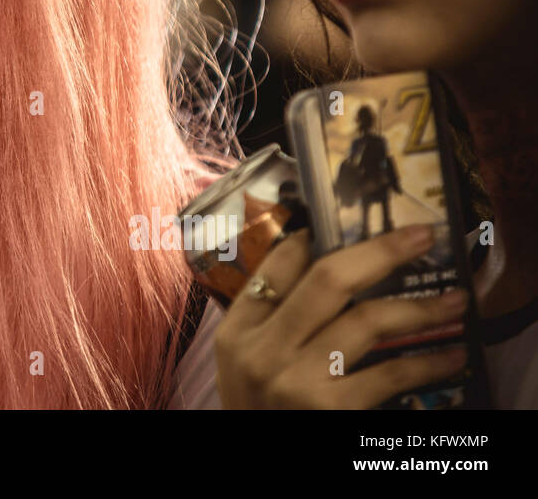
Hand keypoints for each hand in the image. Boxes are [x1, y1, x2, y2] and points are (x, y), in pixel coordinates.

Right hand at [213, 224, 468, 407]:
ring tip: (455, 301)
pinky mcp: (331, 410)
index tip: (349, 225)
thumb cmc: (257, 412)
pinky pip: (390, 374)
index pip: (276, 268)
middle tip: (421, 235)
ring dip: (421, 309)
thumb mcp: (241, 363)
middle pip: (328, 280)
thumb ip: (269, 320)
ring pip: (368, 321)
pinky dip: (428, 362)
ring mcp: (297, 380)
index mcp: (238, 332)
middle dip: (381, 252)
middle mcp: (264, 350)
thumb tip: (313, 259)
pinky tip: (451, 355)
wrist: (257, 468)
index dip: (313, 239)